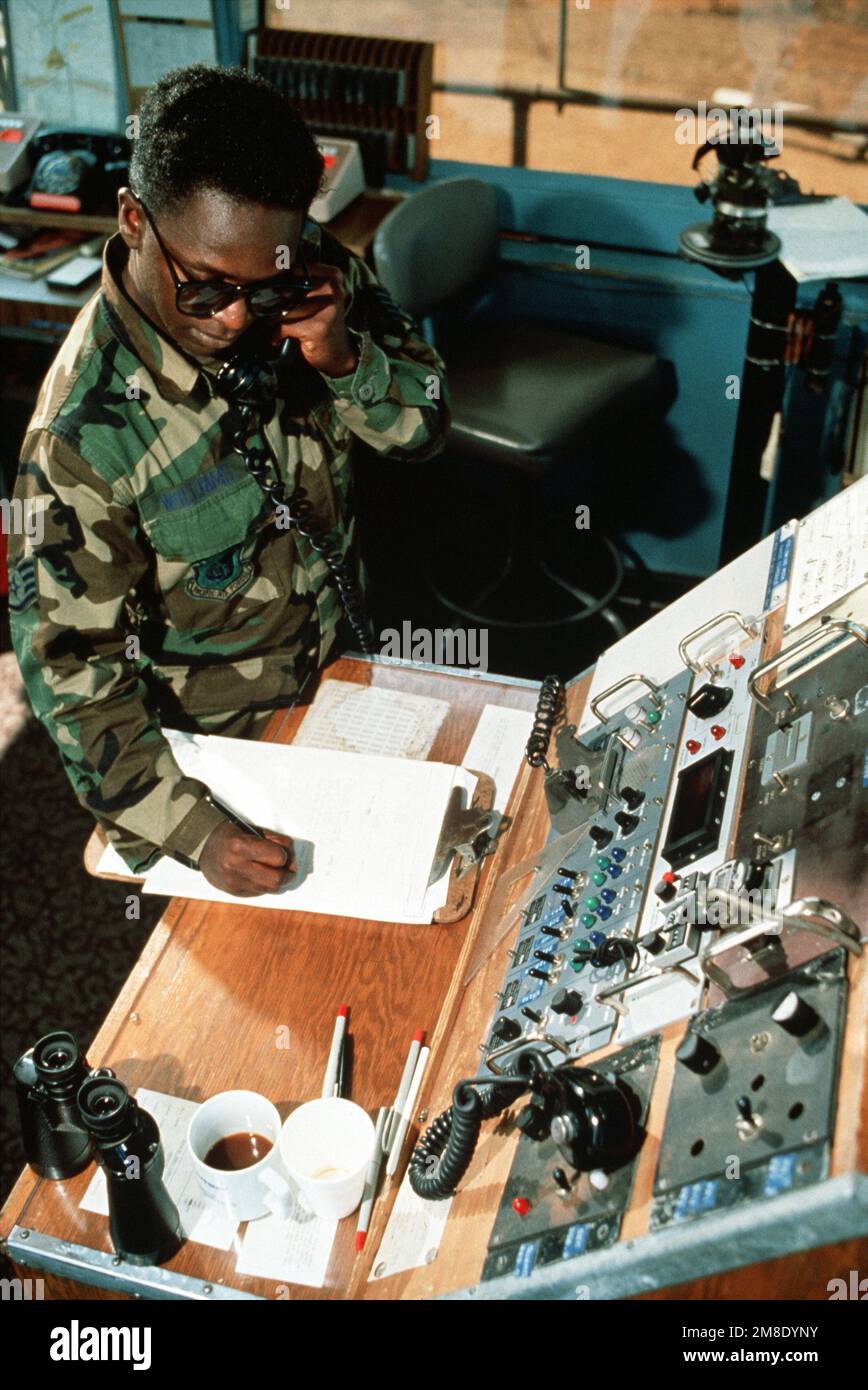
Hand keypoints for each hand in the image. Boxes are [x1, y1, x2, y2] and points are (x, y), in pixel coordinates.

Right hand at [199, 820, 296, 896]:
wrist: (202, 847)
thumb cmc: (230, 835)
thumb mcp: (251, 830)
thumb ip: (273, 840)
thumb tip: (291, 856)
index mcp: (240, 846)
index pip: (278, 857)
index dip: (284, 854)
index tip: (283, 852)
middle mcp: (236, 866)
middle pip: (276, 879)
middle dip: (288, 874)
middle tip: (289, 868)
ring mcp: (234, 882)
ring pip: (270, 889)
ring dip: (278, 881)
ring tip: (276, 871)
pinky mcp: (234, 892)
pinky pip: (260, 892)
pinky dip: (265, 885)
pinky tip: (261, 875)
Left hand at [273, 261, 358, 377]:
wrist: (338, 354)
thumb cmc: (321, 323)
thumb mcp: (318, 296)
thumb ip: (301, 282)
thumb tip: (269, 272)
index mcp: (332, 276)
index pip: (295, 269)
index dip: (280, 281)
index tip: (273, 293)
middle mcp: (332, 290)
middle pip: (288, 289)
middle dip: (273, 301)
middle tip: (266, 311)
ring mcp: (327, 308)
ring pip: (284, 307)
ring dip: (272, 319)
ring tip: (270, 325)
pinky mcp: (318, 327)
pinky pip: (285, 325)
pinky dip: (276, 334)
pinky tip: (276, 338)